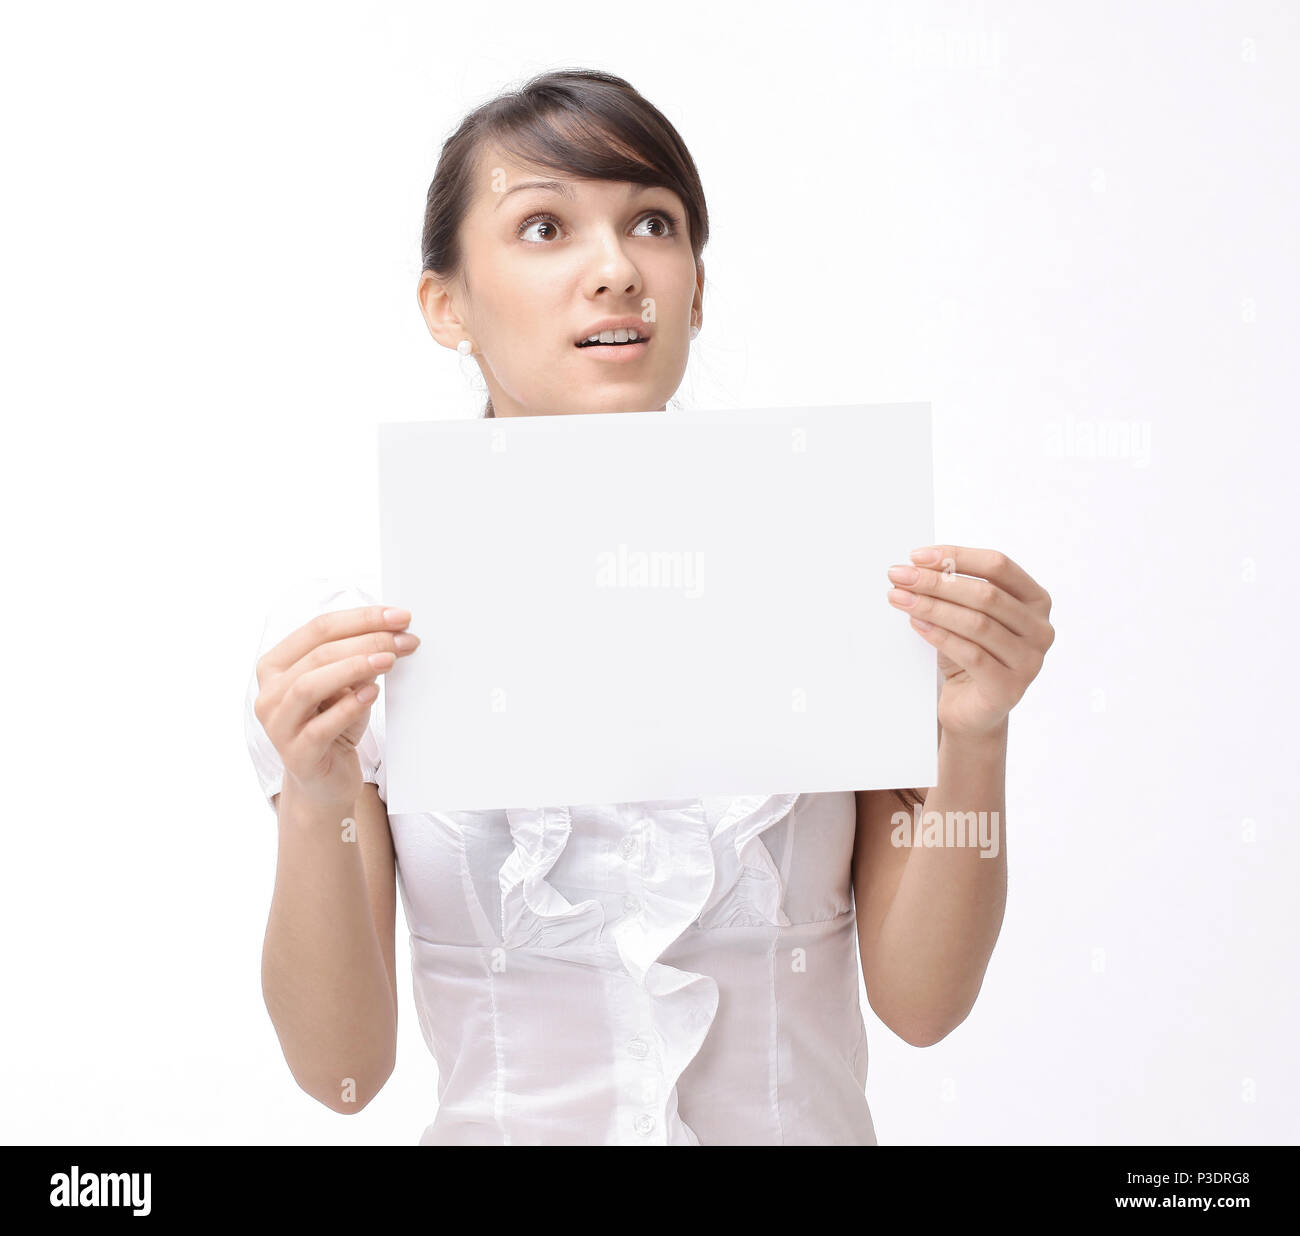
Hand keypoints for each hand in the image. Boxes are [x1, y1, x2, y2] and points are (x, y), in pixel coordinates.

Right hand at [254, 604, 419, 808]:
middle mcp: (269, 692)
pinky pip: (321, 726)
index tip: (399, 616)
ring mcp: (278, 724)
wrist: (326, 781)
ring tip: (389, 661)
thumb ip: (357, 659)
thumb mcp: (345, 686)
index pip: (318, 629)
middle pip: (318, 653)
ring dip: (354, 667)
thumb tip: (394, 633)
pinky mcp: (297, 754)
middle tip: (404, 640)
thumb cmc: (335, 725)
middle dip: (367, 641)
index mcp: (276, 665)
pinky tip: (372, 694)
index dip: (361, 618)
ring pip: (311, 685)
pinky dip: (348, 706)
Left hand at [886, 545, 1053, 740]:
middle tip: (900, 576)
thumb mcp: (965, 615)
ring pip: (977, 623)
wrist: (971, 709)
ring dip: (932, 606)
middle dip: (937, 582)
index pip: (998, 566)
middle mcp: (1039, 629)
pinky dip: (939, 635)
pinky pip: (971, 654)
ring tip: (900, 598)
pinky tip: (916, 623)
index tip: (917, 556)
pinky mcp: (1009, 687)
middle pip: (986, 594)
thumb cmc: (969, 655)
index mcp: (1035, 600)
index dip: (956, 556)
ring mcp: (1029, 660)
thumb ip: (954, 589)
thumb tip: (916, 566)